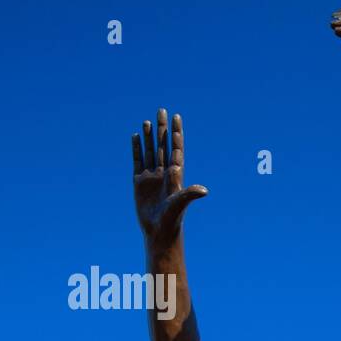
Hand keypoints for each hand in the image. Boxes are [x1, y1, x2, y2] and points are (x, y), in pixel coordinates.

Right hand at [132, 109, 207, 253]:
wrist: (159, 231)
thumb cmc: (172, 219)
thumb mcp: (181, 204)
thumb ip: (190, 194)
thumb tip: (204, 190)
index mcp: (176, 174)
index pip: (176, 148)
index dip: (176, 134)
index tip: (176, 118)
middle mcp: (165, 172)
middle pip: (163, 145)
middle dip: (163, 129)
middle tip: (161, 110)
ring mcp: (152, 176)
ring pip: (151, 151)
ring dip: (150, 136)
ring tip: (147, 121)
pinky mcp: (139, 182)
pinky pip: (138, 161)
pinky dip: (136, 149)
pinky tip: (135, 137)